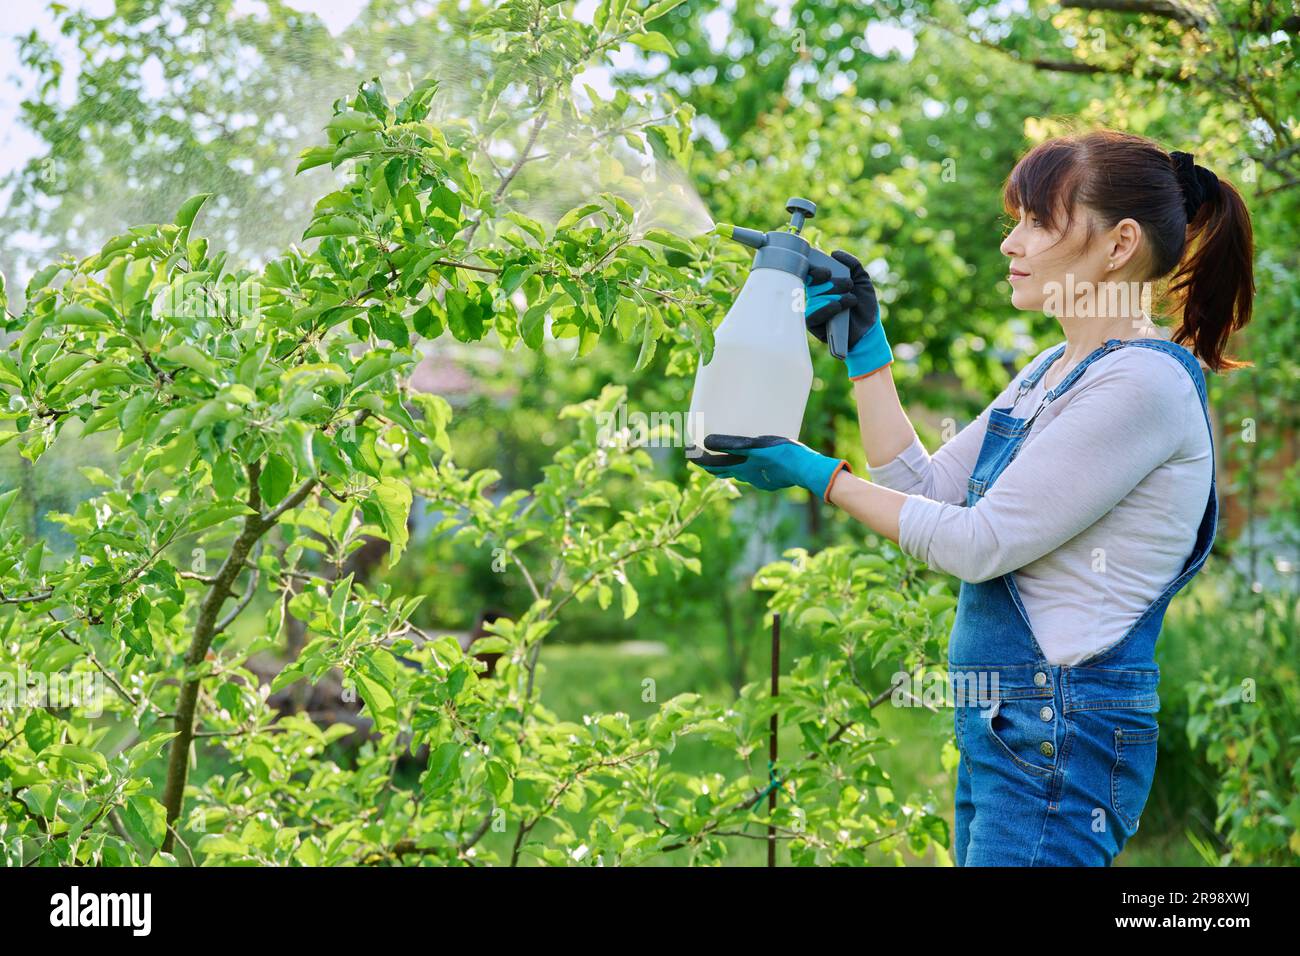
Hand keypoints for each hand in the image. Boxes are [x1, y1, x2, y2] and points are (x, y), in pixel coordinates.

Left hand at [692, 434, 850, 501]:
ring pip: (740, 472)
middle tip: (703, 455)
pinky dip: (749, 466)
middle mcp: (748, 476)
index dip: (699, 459)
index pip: (713, 465)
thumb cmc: (782, 455)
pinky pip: (756, 473)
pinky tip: (756, 461)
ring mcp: (761, 479)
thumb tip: (707, 441)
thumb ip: (732, 444)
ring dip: (730, 466)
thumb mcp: (755, 446)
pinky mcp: (772, 479)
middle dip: (712, 464)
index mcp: (741, 468)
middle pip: (724, 470)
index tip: (688, 452)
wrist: (807, 469)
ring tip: (727, 457)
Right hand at [804, 250, 892, 379]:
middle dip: (832, 282)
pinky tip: (839, 307)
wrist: (869, 330)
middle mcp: (815, 295)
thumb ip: (852, 264)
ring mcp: (813, 309)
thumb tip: (834, 253)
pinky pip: (812, 315)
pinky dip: (827, 309)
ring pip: (815, 297)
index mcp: (823, 283)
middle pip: (812, 282)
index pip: (810, 271)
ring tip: (851, 299)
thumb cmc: (864, 305)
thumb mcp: (862, 280)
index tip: (828, 271)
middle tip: (847, 284)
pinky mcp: (813, 325)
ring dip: (836, 295)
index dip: (815, 269)